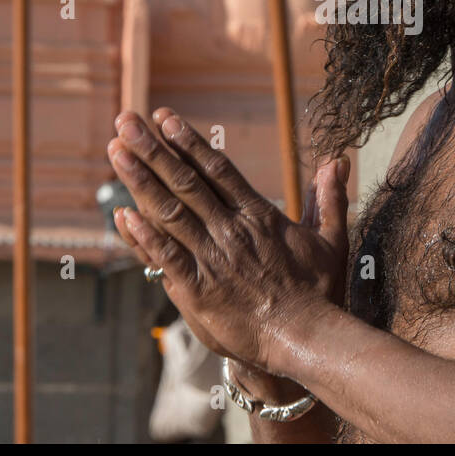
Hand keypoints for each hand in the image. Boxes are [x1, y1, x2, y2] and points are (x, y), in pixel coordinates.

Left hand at [107, 108, 349, 372]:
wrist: (307, 337)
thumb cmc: (320, 292)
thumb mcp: (331, 239)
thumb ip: (330, 198)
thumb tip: (337, 161)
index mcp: (258, 215)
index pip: (216, 169)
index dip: (187, 141)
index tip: (163, 118)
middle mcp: (230, 230)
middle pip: (185, 182)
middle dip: (152, 149)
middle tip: (125, 121)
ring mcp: (212, 259)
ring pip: (170, 212)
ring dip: (140, 180)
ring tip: (116, 151)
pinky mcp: (199, 290)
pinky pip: (166, 258)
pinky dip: (144, 236)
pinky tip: (122, 214)